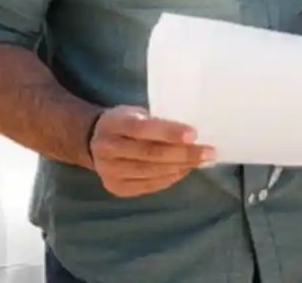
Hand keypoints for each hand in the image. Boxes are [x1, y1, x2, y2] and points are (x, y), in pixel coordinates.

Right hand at [88, 106, 216, 197]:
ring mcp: (109, 171)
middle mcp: (108, 149)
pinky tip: (184, 170)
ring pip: (151, 172)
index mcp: (113, 124)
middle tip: (208, 152)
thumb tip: (192, 134)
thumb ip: (156, 121)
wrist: (93, 141)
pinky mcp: (116, 187)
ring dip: (180, 167)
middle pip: (150, 154)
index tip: (194, 134)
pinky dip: (170, 178)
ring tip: (201, 161)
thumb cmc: (124, 122)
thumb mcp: (135, 112)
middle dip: (183, 154)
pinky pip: (148, 185)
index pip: (142, 129)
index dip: (169, 132)